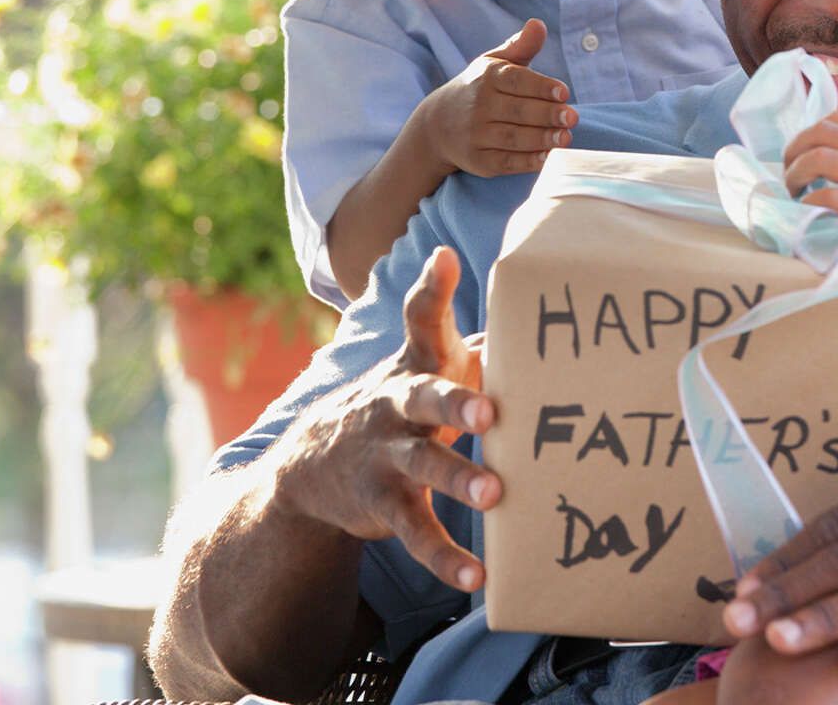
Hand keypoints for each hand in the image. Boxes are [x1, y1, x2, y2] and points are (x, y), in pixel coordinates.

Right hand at [269, 246, 500, 590]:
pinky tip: (478, 576)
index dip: (433, 288)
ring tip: (495, 496)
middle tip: (491, 412)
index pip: (420, 317)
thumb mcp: (424, 363)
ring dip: (458, 479)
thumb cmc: (399, 402)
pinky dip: (446, 555)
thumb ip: (472, 335)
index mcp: (415, 364)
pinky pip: (416, 531)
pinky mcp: (382, 503)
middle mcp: (397, 404)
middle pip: (424, 395)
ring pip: (422, 466)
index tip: (446, 260)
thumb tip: (526, 301)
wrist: (310, 464)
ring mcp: (385, 455)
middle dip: (457, 400)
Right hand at [425, 19, 575, 176]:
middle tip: (573, 118)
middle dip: (547, 115)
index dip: (541, 86)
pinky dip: (527, 162)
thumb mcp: (494, 63)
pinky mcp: (478, 160)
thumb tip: (538, 24)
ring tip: (566, 137)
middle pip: (518, 111)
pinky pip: (506, 162)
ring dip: (541, 139)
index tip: (564, 92)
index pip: (516, 81)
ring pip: (513, 138)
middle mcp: (479, 106)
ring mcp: (476, 135)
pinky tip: (548, 157)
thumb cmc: (479, 88)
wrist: (437, 125)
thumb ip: (521, 46)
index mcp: (487, 78)